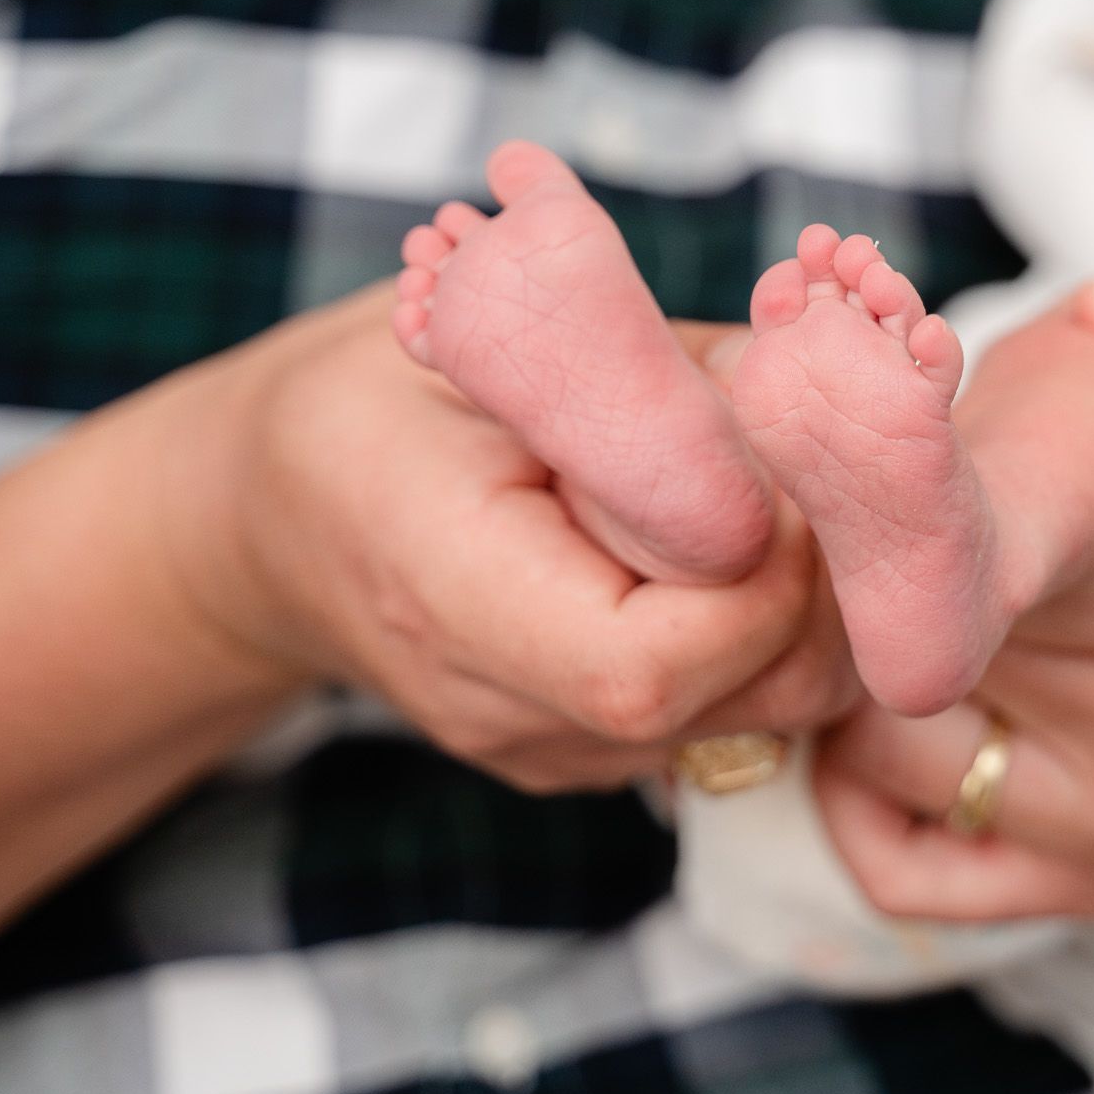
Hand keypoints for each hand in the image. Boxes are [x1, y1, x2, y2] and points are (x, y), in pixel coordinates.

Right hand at [168, 288, 857, 790]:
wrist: (270, 521)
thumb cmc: (372, 404)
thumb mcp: (480, 342)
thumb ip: (644, 378)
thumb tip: (810, 373)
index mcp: (452, 600)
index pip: (649, 667)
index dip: (758, 572)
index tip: (782, 467)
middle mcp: (512, 711)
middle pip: (746, 701)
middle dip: (823, 579)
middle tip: (814, 466)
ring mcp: (560, 750)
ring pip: (773, 715)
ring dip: (819, 602)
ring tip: (783, 492)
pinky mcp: (599, 748)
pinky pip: (739, 707)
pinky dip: (777, 626)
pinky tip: (745, 539)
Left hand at [816, 254, 1093, 917]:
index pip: (999, 540)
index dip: (909, 490)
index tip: (880, 445)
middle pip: (932, 638)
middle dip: (878, 565)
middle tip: (868, 503)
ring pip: (887, 749)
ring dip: (855, 669)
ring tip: (877, 593)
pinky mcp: (1082, 890)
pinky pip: (905, 868)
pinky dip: (852, 793)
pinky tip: (876, 712)